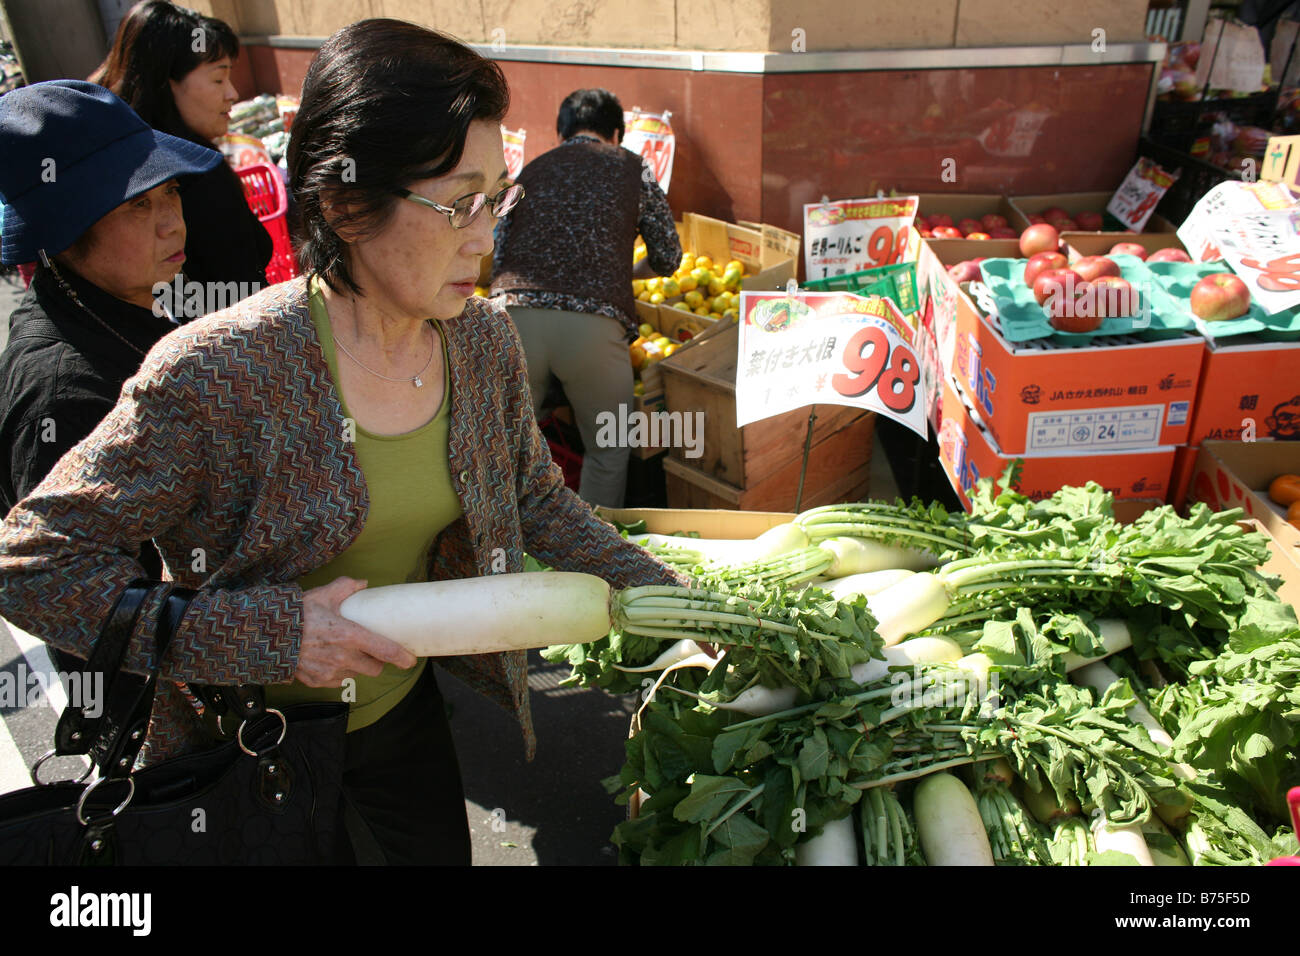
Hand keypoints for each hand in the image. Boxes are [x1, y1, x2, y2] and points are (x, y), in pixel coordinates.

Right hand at [296, 576, 417, 686]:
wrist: (265, 636)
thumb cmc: (296, 614)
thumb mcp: (323, 595)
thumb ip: (346, 587)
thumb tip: (363, 584)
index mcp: (349, 635)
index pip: (385, 651)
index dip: (401, 657)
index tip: (410, 660)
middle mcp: (342, 657)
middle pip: (374, 668)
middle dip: (377, 661)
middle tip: (372, 650)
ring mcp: (329, 672)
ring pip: (356, 674)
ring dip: (357, 666)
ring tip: (347, 653)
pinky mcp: (316, 682)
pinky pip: (337, 681)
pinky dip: (339, 672)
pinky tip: (330, 660)